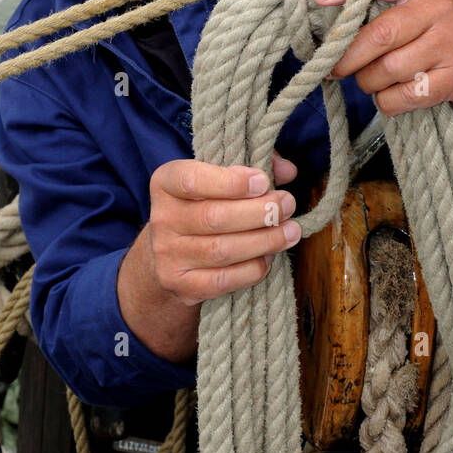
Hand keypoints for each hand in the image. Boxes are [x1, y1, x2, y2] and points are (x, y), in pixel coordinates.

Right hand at [140, 152, 300, 306]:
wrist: (171, 254)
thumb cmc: (205, 205)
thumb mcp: (220, 177)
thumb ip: (252, 167)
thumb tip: (287, 170)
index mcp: (166, 183)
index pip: (192, 180)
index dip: (231, 182)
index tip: (263, 182)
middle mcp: (161, 219)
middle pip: (214, 218)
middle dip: (259, 212)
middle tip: (287, 205)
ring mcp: (168, 256)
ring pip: (222, 251)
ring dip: (265, 241)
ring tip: (290, 231)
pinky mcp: (182, 285)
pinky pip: (224, 280)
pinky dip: (252, 268)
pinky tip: (269, 256)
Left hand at [312, 0, 452, 131]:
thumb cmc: (437, 22)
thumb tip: (320, 9)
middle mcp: (441, 9)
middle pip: (379, 35)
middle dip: (347, 56)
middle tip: (332, 66)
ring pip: (388, 70)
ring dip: (368, 80)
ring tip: (370, 78)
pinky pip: (404, 97)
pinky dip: (386, 100)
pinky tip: (389, 94)